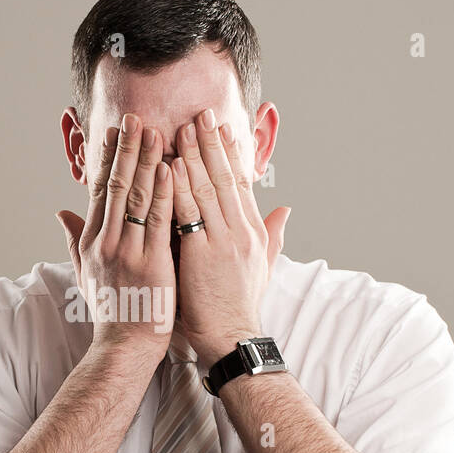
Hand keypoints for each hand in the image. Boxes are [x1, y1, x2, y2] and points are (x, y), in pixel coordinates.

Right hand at [57, 113, 176, 361]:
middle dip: (126, 149)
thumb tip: (60, 213)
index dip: (107, 159)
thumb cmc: (112, 312)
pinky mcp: (151, 263)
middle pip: (116, 186)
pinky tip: (170, 168)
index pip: (99, 191)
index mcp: (92, 242)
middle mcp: (106, 243)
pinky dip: (164, 192)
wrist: (125, 346)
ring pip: (137, 197)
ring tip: (154, 130)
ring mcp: (128, 252)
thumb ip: (74, 240)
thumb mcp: (85, 274)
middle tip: (134, 116)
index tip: (114, 131)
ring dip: (146, 160)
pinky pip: (158, 221)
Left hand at [169, 108, 289, 363]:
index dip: (231, 154)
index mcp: (253, 232)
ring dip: (193, 156)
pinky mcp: (203, 253)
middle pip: (225, 178)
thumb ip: (274, 235)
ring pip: (206, 189)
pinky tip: (168, 166)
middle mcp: (241, 231)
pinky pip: (187, 213)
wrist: (232, 338)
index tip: (223, 128)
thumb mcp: (263, 267)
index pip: (241, 184)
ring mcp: (223, 241)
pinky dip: (178, 187)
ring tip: (183, 128)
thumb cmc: (239, 307)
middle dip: (212, 143)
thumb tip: (286, 209)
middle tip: (201, 114)